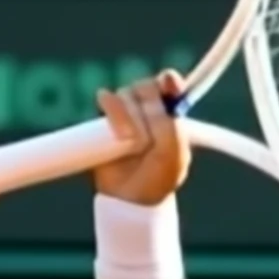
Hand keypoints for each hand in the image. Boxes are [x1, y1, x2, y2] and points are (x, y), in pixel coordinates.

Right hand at [94, 70, 191, 205]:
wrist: (129, 197)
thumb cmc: (157, 177)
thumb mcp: (173, 152)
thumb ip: (168, 124)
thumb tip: (150, 101)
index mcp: (171, 117)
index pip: (171, 87)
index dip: (169, 82)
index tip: (169, 83)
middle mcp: (149, 111)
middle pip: (147, 86)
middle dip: (148, 104)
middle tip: (149, 131)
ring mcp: (126, 114)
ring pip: (126, 92)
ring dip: (130, 114)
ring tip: (132, 141)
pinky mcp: (104, 119)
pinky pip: (106, 99)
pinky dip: (113, 112)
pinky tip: (119, 134)